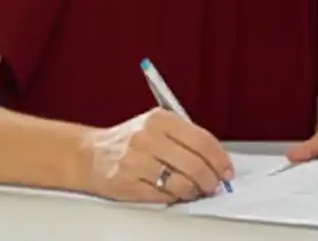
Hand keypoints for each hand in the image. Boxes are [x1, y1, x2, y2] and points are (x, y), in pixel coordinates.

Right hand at [79, 108, 233, 203]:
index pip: (201, 140)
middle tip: (214, 185)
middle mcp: (147, 137)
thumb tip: (217, 160)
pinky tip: (176, 193)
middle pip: (194, 163)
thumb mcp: (157, 126)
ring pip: (180, 183)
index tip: (227, 170)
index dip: (220, 159)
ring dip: (194, 191)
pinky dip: (175, 197)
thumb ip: (185, 138)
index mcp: (159, 119)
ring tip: (195, 190)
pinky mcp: (126, 183)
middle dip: (210, 179)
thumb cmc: (130, 141)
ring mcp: (135, 161)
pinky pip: (162, 196)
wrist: (91, 154)